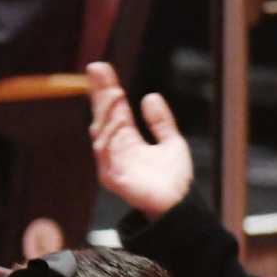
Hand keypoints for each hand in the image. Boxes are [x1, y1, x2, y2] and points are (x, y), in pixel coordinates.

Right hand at [88, 61, 191, 218]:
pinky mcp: (112, 177)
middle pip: (104, 116)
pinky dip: (107, 137)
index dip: (108, 90)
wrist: (179, 206)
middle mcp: (116, 149)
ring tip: (113, 92)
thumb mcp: (171, 142)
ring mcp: (112, 163)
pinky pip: (105, 153)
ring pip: (103, 132)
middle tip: (96, 69)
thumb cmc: (173, 180)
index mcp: (128, 141)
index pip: (115, 110)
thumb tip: (150, 97)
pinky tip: (113, 121)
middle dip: (100, 93)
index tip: (102, 70)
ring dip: (107, 112)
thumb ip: (161, 122)